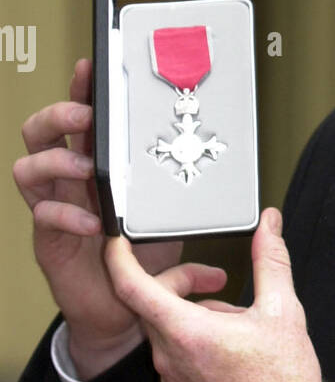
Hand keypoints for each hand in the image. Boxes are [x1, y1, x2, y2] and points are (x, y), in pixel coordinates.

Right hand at [13, 58, 226, 378]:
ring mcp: (55, 208)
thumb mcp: (177, 228)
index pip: (84, 118)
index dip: (84, 90)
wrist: (121, 313)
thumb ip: (202, 217)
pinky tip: (92, 224)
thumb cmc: (141, 260)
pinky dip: (64, 215)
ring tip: (86, 168)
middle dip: (60, 115)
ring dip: (56, 161)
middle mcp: (70, 182)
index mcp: (99, 166)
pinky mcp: (48, 240)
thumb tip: (258, 220)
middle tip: (86, 118)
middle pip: (42, 131)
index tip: (94, 68)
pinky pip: (43, 216)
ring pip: (29, 166)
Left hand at [104, 207, 322, 381]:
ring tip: (237, 331)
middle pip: (155, 307)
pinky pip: (176, 366)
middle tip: (215, 286)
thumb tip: (268, 226)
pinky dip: (195, 353)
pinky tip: (230, 360)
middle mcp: (169, 358)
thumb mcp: (283, 310)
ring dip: (194, 323)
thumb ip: (270, 261)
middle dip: (180, 288)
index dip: (120, 257)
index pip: (132, 285)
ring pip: (170, 337)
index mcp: (187, 330)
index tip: (119, 242)